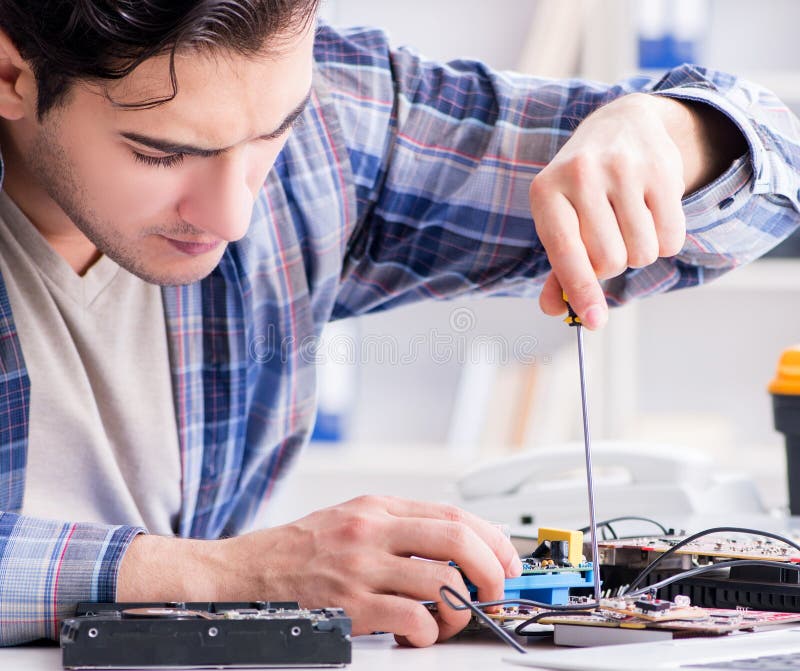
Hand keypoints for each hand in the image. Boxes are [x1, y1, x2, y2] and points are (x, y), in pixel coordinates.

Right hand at [118, 495, 521, 647]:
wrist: (246, 572)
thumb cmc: (301, 548)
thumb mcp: (351, 518)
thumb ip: (398, 524)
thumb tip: (455, 542)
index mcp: (378, 508)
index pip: (453, 514)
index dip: (492, 538)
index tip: (507, 559)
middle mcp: (373, 531)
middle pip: (457, 539)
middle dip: (491, 568)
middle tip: (494, 590)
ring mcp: (361, 567)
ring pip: (441, 582)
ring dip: (461, 608)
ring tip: (452, 619)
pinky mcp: (350, 605)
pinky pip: (411, 619)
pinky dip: (428, 631)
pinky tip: (418, 633)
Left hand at [530, 92, 743, 328]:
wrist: (620, 125)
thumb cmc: (583, 189)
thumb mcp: (560, 219)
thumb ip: (558, 268)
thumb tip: (557, 310)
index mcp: (546, 192)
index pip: (566, 253)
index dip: (581, 291)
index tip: (594, 321)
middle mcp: (581, 175)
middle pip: (610, 260)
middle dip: (613, 266)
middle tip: (610, 242)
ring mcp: (623, 168)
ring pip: (643, 252)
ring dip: (640, 254)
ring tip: (629, 227)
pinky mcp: (661, 168)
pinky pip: (671, 237)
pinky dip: (665, 242)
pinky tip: (652, 218)